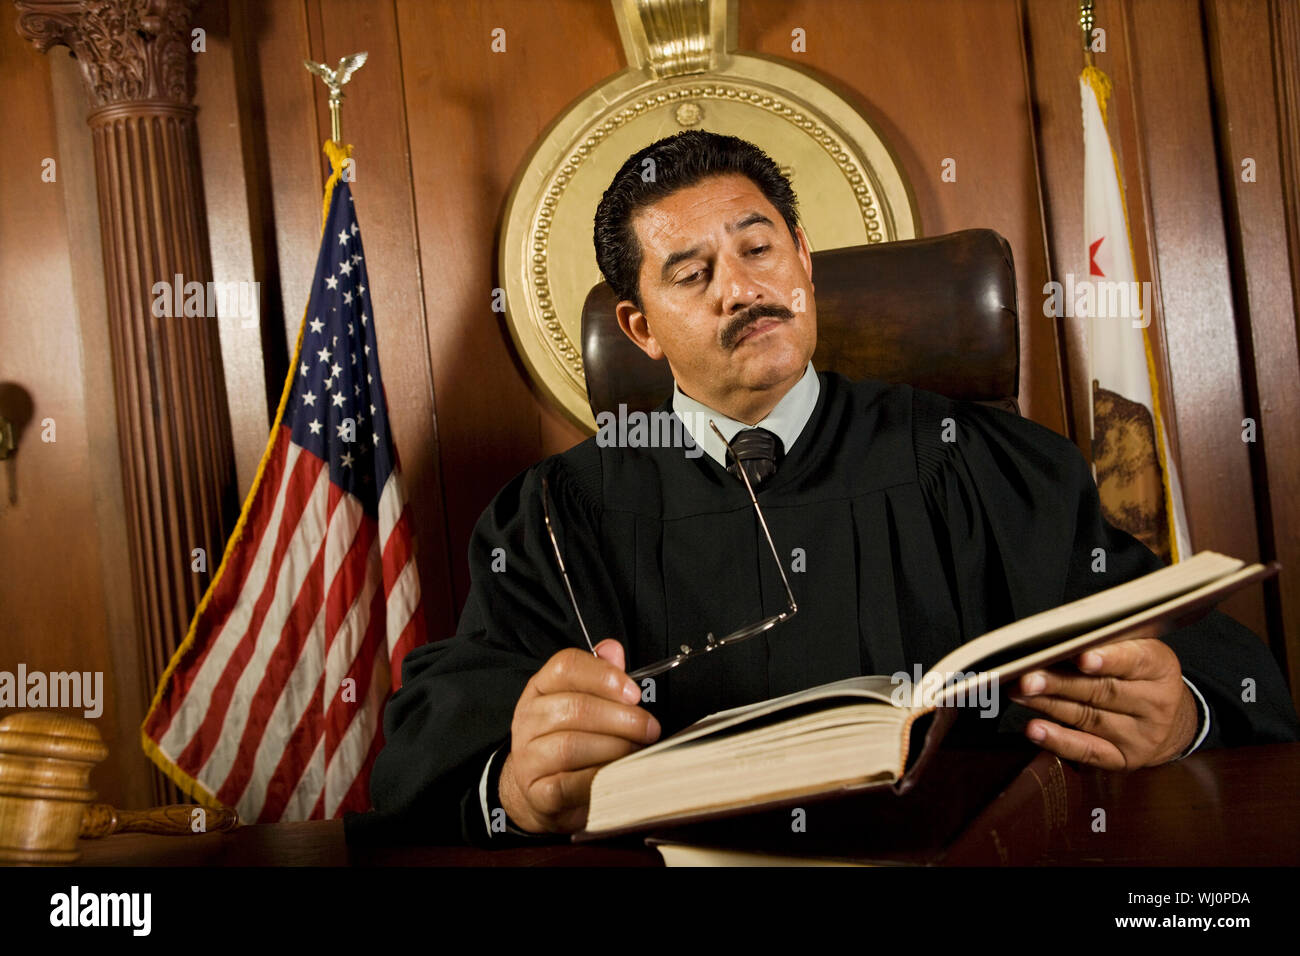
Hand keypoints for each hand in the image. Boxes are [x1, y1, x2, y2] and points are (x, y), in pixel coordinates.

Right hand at [498, 639, 660, 832]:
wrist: (539, 792)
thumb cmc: (569, 741)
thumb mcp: (582, 702)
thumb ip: (599, 675)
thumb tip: (613, 649)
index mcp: (540, 688)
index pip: (566, 666)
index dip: (604, 675)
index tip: (634, 693)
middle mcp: (529, 718)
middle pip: (576, 707)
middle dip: (622, 718)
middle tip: (649, 728)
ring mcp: (529, 756)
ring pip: (572, 745)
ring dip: (615, 748)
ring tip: (637, 751)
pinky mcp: (538, 792)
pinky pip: (571, 784)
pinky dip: (600, 778)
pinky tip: (618, 775)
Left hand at [1009, 637, 1198, 769]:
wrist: (1173, 721)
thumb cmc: (1140, 675)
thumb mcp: (1137, 650)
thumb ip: (1105, 644)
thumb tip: (1056, 639)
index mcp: (1161, 668)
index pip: (1135, 661)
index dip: (1107, 660)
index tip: (1080, 657)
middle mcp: (1156, 704)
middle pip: (1103, 691)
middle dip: (1060, 683)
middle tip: (1027, 675)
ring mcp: (1141, 735)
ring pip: (1088, 718)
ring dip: (1048, 705)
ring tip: (1019, 693)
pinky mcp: (1123, 759)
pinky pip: (1087, 750)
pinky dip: (1058, 740)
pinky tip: (1035, 729)